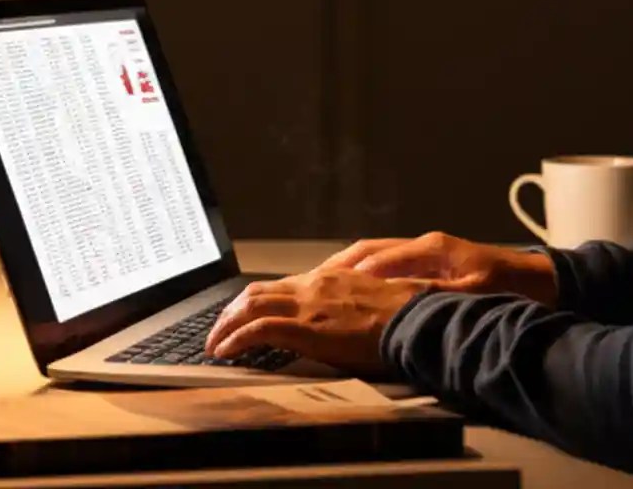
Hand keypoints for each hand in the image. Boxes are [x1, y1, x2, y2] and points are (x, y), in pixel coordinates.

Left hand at [203, 270, 427, 373]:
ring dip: (226, 325)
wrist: (417, 321)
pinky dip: (236, 340)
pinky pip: (258, 330)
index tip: (245, 315)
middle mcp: (314, 285)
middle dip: (231, 311)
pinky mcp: (307, 328)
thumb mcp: (374, 302)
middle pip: (257, 291)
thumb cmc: (406, 316)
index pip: (282, 285)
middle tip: (219, 329)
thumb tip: (345, 319)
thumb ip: (352, 305)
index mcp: (331, 279)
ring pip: (250, 305)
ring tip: (215, 343)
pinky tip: (226, 352)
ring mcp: (308, 305)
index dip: (256, 300)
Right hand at [317, 231, 556, 306]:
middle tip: (301, 285)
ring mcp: (427, 250)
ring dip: (343, 268)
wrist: (545, 281)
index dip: (346, 275)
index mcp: (432, 250)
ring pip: (372, 254)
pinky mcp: (432, 260)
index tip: (319, 288)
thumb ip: (435, 295)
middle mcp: (424, 245)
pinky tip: (348, 283)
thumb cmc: (513, 290)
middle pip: (367, 252)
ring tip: (314, 283)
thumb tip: (398, 299)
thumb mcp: (474, 295)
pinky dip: (361, 270)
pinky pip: (385, 261)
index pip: (377, 260)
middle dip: (333, 268)